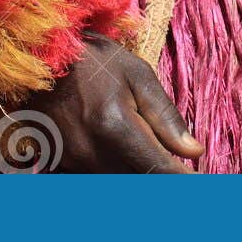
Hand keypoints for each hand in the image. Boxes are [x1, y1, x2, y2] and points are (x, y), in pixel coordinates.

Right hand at [23, 35, 202, 172]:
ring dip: (137, 179)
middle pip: (139, 185)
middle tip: (176, 170)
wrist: (40, 55)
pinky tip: (121, 165)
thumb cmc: (94, 61)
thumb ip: (165, 115)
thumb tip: (194, 152)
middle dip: (161, 180)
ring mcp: (73, 164)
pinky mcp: (59, 167)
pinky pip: (93, 182)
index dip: (184, 182)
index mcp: (116, 128)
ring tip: (148, 161)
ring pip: (117, 186)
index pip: (159, 171)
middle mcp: (93, 154)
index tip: (201, 184)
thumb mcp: (136, 74)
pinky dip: (112, 177)